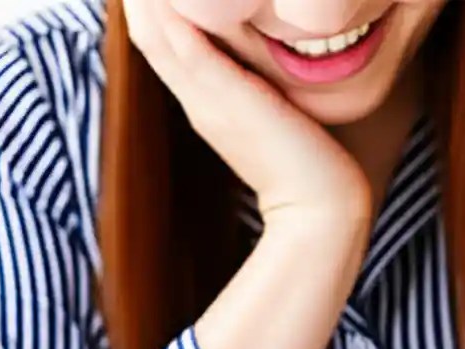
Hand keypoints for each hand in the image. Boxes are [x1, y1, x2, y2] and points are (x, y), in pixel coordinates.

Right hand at [121, 0, 370, 225]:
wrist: (318, 211)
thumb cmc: (306, 163)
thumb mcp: (272, 113)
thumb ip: (255, 87)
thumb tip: (256, 60)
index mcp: (205, 100)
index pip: (161, 41)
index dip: (149, 5)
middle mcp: (199, 99)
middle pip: (149, 34)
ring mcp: (208, 102)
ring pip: (159, 37)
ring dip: (146, 1)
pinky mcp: (227, 103)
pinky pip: (191, 53)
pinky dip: (173, 20)